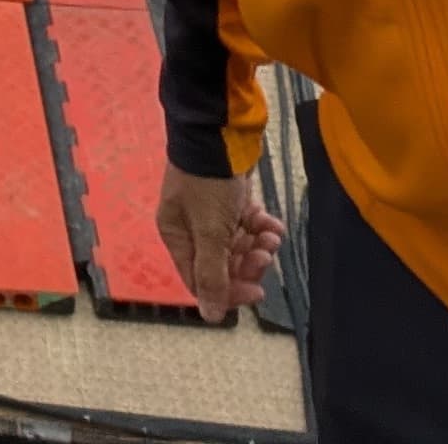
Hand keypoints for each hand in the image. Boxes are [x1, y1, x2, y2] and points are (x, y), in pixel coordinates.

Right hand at [153, 164, 283, 324]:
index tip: (256, 290)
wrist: (221, 131)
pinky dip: (261, 225)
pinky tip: (271, 221)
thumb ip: (212, 275)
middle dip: (248, 263)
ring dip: (258, 243)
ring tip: (271, 233)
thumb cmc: (208, 180)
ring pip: (238, 244)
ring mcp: (210, 212)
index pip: (201, 281)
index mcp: (176, 236)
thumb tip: (209, 317)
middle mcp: (190, 227)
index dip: (229, 291)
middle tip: (265, 254)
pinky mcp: (229, 198)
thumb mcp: (210, 232)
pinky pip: (247, 223)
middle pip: (222, 264)